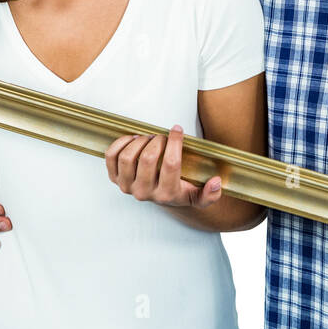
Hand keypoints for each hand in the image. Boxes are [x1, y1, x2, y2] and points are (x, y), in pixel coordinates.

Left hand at [105, 125, 222, 208]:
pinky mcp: (115, 179)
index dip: (175, 143)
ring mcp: (127, 186)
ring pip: (127, 157)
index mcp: (167, 195)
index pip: (171, 165)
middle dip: (158, 140)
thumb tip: (217, 182)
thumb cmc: (180, 191)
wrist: (161, 198)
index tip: (178, 130)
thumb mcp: (198, 196)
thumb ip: (210, 194)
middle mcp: (144, 193)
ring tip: (150, 138)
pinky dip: (121, 142)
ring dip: (140, 141)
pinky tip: (134, 139)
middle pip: (147, 159)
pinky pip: (111, 156)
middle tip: (163, 136)